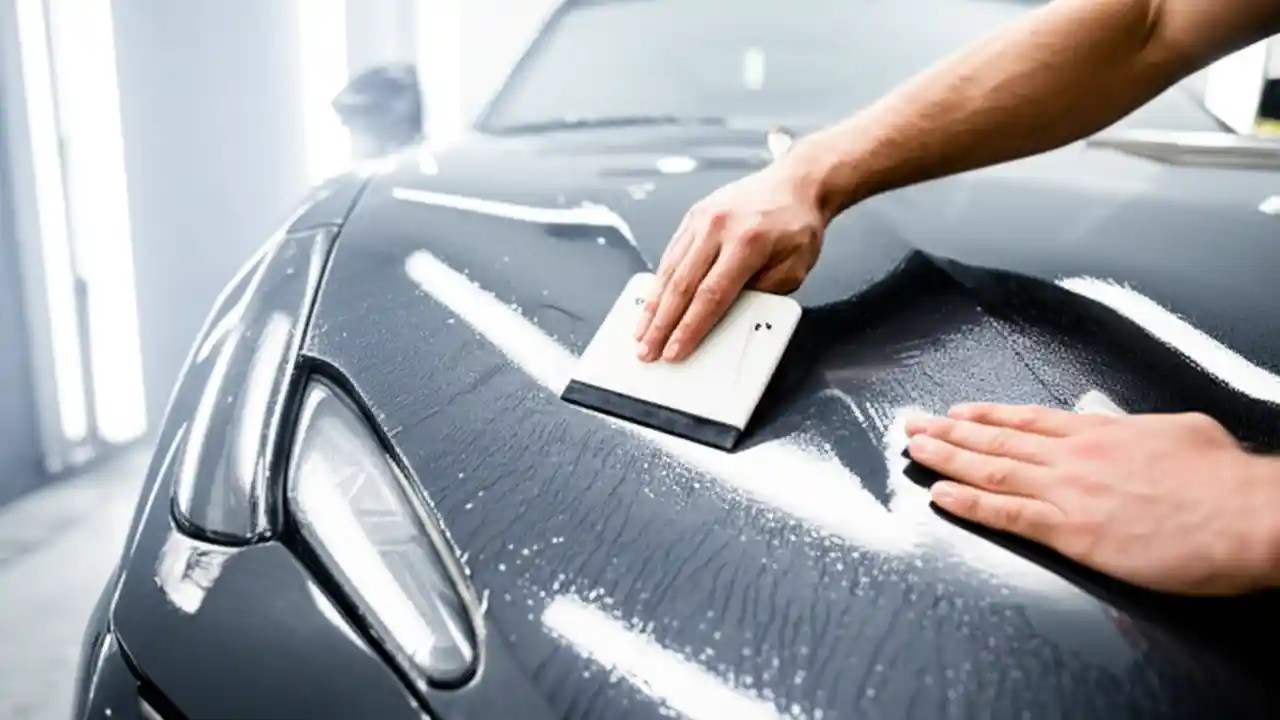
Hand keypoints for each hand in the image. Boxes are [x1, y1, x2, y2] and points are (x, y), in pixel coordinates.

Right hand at [634, 162, 824, 361]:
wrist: (795, 182)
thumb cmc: (798, 227)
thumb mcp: (794, 268)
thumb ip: (761, 294)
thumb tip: (727, 317)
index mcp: (747, 243)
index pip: (711, 296)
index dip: (689, 328)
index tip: (674, 351)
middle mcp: (718, 228)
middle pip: (681, 286)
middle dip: (661, 324)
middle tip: (646, 351)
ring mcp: (701, 218)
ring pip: (669, 270)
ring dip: (653, 307)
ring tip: (641, 333)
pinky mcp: (693, 215)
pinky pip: (671, 254)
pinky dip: (659, 283)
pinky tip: (651, 303)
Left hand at [905, 404, 1279, 594]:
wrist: (1247, 515)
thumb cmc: (1224, 479)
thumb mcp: (1177, 431)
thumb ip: (1134, 430)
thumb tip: (1118, 428)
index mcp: (1100, 432)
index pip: (1028, 420)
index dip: (987, 416)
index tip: (956, 411)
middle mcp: (1074, 457)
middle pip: (997, 441)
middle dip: (949, 432)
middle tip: (912, 424)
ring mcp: (1069, 493)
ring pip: (992, 471)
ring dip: (947, 460)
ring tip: (915, 450)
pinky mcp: (1074, 532)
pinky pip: (1008, 515)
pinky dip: (970, 504)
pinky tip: (941, 496)